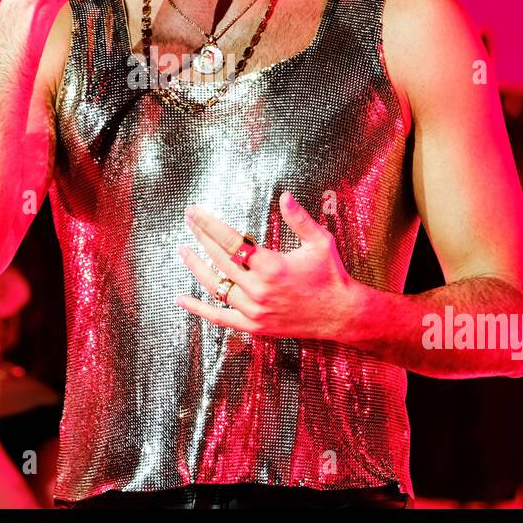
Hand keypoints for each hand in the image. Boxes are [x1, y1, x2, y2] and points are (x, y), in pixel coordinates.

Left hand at [175, 191, 364, 340]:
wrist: (341, 314)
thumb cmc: (330, 275)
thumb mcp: (319, 242)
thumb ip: (299, 219)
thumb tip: (284, 195)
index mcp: (272, 266)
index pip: (230, 241)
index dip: (209, 225)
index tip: (195, 212)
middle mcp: (259, 289)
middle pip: (219, 259)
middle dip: (200, 238)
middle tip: (188, 221)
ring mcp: (254, 310)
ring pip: (215, 286)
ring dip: (196, 267)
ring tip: (183, 250)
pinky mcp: (254, 326)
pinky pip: (219, 318)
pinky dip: (198, 308)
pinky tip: (181, 298)